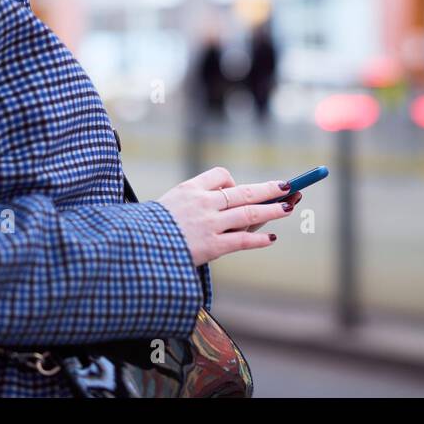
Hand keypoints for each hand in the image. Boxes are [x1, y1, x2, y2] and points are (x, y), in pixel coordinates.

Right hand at [155, 167, 293, 266]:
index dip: (233, 182)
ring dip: (272, 209)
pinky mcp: (211, 246)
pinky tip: (271, 238)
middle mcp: (203, 203)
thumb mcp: (168, 205)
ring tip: (289, 207)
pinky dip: (258, 239)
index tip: (238, 189)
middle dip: (268, 189)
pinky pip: (241, 240)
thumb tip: (222, 202)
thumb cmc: (149, 230)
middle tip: (287, 186)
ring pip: (248, 212)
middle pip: (244, 192)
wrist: (135, 248)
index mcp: (190, 189)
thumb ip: (191, 202)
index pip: (221, 176)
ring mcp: (209, 224)